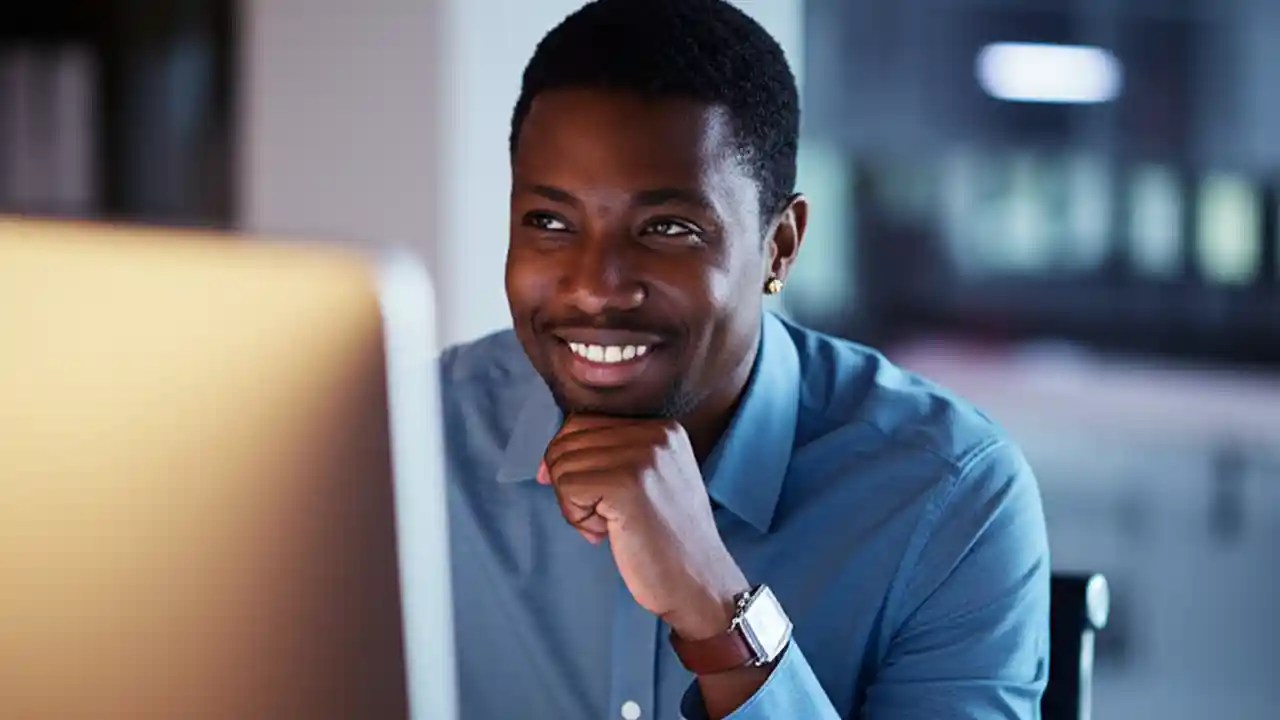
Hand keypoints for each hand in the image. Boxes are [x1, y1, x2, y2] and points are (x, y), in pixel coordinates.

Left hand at [539, 415, 749, 639]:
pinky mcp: (626, 484)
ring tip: (607, 526)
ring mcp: (642, 457)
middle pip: (568, 442)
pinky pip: (568, 488)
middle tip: (599, 518)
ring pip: (563, 465)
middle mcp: (655, 434)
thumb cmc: (665, 541)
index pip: (583, 423)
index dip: (566, 459)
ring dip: (573, 504)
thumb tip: (547, 464)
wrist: (699, 584)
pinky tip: (605, 534)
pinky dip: (576, 517)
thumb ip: (608, 461)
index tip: (577, 495)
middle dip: (569, 484)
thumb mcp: (647, 483)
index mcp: (663, 429)